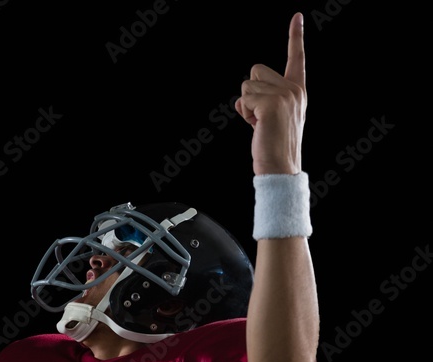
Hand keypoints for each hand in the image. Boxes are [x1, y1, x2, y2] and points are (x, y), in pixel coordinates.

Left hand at [235, 12, 306, 174]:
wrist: (280, 168)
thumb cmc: (274, 147)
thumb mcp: (269, 119)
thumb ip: (259, 103)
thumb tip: (240, 102)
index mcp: (297, 91)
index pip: (296, 59)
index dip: (295, 36)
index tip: (297, 16)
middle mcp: (293, 90)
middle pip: (256, 70)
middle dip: (251, 93)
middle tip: (261, 118)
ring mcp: (284, 95)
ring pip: (247, 85)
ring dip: (246, 105)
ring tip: (259, 124)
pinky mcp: (271, 103)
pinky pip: (244, 100)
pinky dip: (245, 114)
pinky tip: (257, 127)